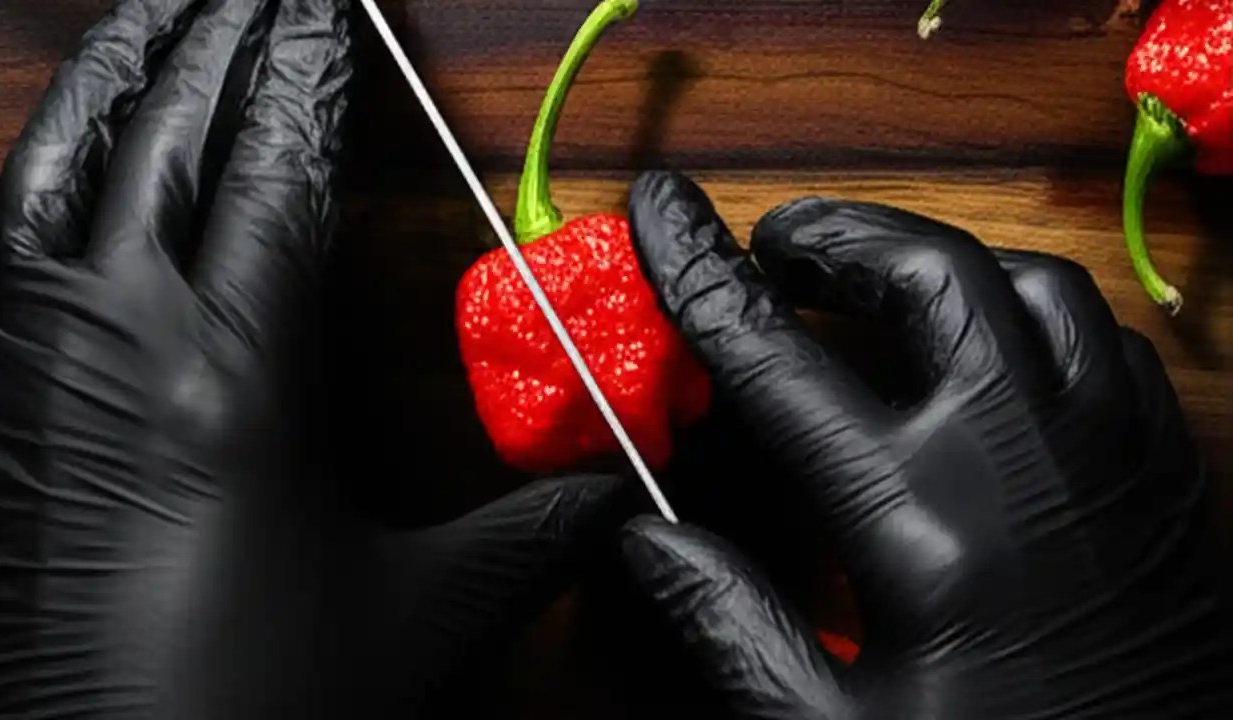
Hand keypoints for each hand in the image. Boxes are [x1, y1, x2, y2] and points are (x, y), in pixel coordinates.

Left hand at [0, 1, 624, 715]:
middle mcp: (107, 340)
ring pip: (50, 167)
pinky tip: (5, 182)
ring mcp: (8, 364)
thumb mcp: (413, 621)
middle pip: (165, 134)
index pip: (278, 170)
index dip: (305, 72)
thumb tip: (622, 502)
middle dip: (215, 36)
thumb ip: (524, 541)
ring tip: (150, 20)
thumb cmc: (241, 707)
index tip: (321, 4)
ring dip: (110, 78)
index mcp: (234, 376)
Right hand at [618, 172, 1231, 717]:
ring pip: (1034, 285)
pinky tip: (994, 346)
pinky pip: (1104, 341)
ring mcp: (1110, 453)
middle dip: (841, 236)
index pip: (779, 358)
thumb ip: (732, 626)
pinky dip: (1034, 313)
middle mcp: (1022, 458)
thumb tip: (646, 538)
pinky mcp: (1164, 473)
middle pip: (932, 275)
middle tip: (781, 245)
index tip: (665, 209)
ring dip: (942, 260)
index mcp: (921, 523)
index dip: (704, 271)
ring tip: (881, 280)